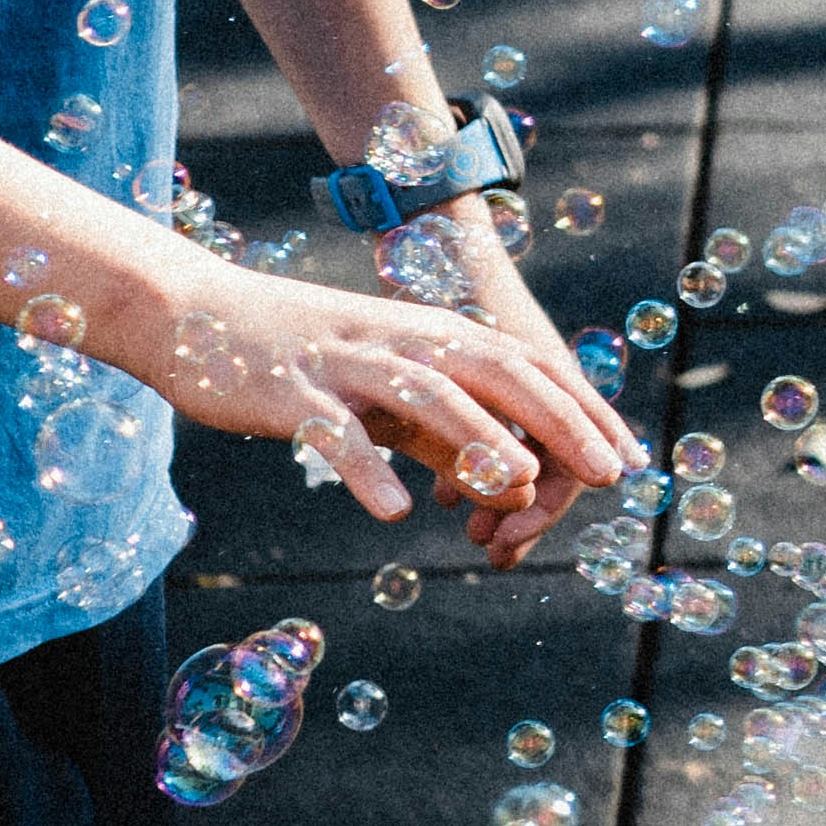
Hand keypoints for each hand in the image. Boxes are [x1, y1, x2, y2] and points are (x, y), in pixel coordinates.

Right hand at [149, 261, 643, 572]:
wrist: (194, 314)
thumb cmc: (305, 360)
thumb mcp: (390, 394)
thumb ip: (449, 439)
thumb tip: (516, 488)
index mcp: (434, 337)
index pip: (528, 368)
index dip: (584, 410)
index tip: (630, 457)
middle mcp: (403, 341)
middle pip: (497, 374)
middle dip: (560, 423)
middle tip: (609, 473)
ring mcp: (348, 362)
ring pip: (427, 396)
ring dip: (478, 440)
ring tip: (520, 483)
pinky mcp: (292, 391)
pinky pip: (336, 432)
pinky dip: (367, 470)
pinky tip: (397, 510)